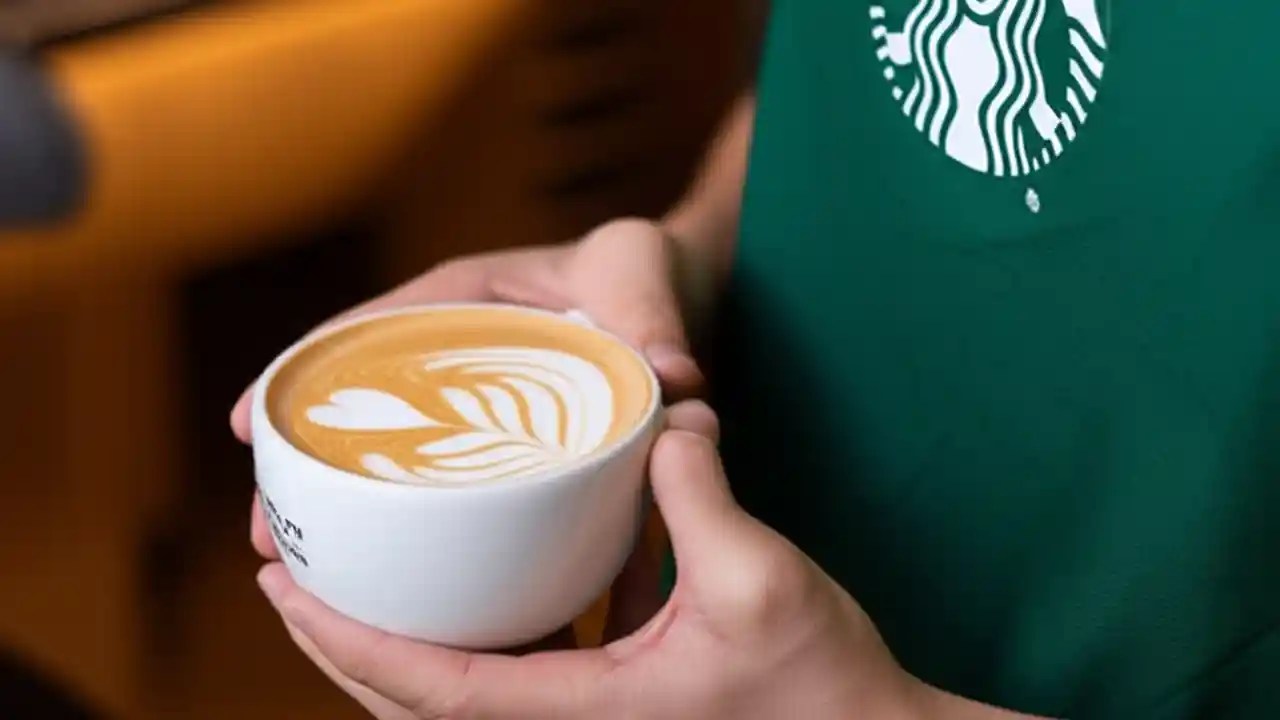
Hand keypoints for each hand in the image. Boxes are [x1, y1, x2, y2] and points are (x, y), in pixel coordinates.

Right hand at [236, 217, 709, 642]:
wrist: (680, 293)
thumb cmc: (643, 266)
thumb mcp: (638, 267)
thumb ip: (648, 314)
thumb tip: (672, 378)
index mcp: (464, 300)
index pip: (364, 333)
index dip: (300, 378)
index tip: (249, 428)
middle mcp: (457, 357)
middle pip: (364, 414)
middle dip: (312, 471)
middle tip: (268, 537)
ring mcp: (477, 406)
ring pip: (403, 463)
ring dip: (360, 516)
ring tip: (315, 576)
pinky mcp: (512, 448)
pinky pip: (461, 491)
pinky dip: (438, 534)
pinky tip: (414, 590)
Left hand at [255, 402, 904, 719]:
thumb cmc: (821, 682)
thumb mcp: (758, 576)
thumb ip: (694, 490)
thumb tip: (657, 415)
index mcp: (579, 713)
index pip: (422, 688)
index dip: (339, 639)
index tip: (281, 584)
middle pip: (411, 705)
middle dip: (340, 646)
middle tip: (291, 579)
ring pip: (455, 699)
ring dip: (391, 650)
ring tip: (360, 587)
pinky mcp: (617, 708)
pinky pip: (510, 683)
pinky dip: (464, 648)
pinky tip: (471, 598)